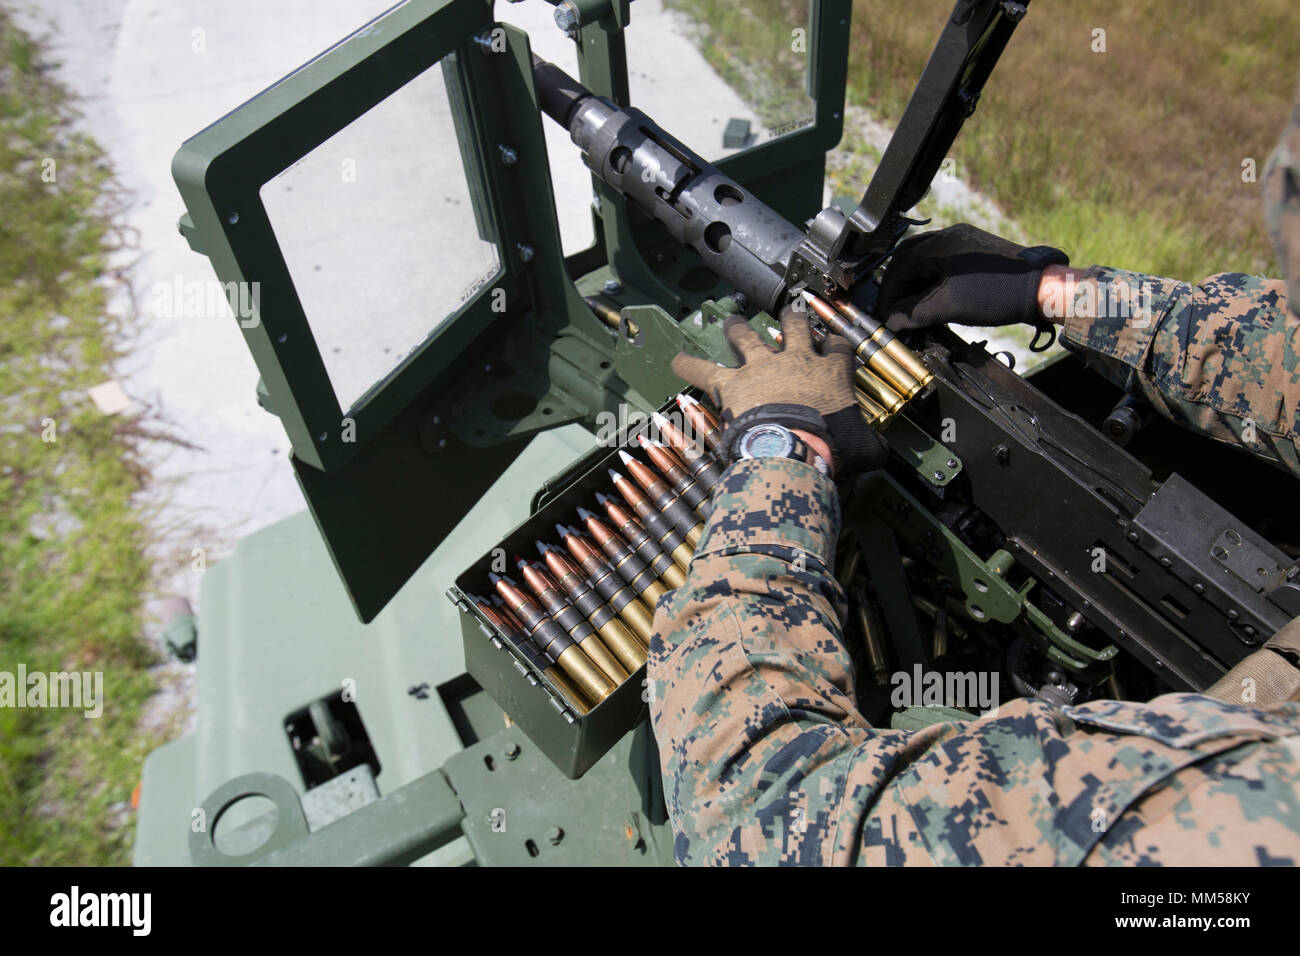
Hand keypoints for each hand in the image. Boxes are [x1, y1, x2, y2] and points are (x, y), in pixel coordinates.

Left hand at [670, 309, 886, 475]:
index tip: (832, 346)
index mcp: (831, 373)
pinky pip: (703, 369)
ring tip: (733, 321)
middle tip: (788, 317)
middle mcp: (796, 360)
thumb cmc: (832, 448)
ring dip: (739, 327)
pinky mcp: (732, 383)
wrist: (795, 446)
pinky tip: (675, 360)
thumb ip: (872, 445)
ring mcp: (761, 367)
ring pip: (748, 335)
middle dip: (791, 319)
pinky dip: (687, 364)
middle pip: (795, 326)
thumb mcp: (864, 447)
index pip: (837, 349)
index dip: (835, 346)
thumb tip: (880, 452)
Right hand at [876, 223, 1068, 332]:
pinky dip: (932, 281)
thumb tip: (889, 323)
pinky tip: (934, 299)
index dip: (888, 294)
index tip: (885, 316)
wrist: (1041, 287)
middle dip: (899, 288)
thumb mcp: (948, 307)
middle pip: (909, 261)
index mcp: (939, 244)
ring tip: (914, 309)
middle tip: (895, 312)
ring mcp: (964, 241)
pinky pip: (943, 263)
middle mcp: (949, 236)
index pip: (898, 267)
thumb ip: (914, 314)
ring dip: (916, 285)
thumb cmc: (997, 293)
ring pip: (926, 262)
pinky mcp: (975, 251)